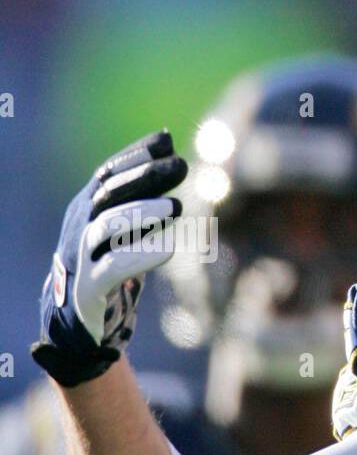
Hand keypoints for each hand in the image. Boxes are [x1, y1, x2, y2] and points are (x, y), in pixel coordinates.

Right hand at [31, 131, 186, 385]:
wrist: (77, 313)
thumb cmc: (108, 260)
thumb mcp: (123, 224)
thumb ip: (143, 191)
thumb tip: (169, 142)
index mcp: (88, 207)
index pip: (108, 174)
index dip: (135, 155)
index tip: (167, 141)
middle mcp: (81, 226)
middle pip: (108, 194)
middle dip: (144, 177)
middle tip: (182, 166)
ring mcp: (83, 256)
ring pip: (106, 227)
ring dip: (142, 213)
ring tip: (176, 207)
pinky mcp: (92, 287)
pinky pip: (113, 268)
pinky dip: (141, 255)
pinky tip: (170, 248)